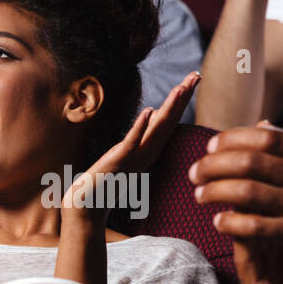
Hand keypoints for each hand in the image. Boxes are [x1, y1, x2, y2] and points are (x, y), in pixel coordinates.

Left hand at [62, 71, 200, 220]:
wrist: (86, 208)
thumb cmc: (103, 185)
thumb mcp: (123, 158)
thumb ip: (136, 144)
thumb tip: (145, 126)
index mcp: (147, 151)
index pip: (169, 122)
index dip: (181, 101)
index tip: (192, 80)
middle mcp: (145, 154)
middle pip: (168, 122)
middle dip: (182, 98)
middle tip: (196, 76)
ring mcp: (133, 158)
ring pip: (156, 130)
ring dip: (169, 109)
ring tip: (181, 88)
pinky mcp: (118, 162)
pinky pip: (131, 142)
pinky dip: (140, 126)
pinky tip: (149, 110)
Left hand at [190, 122, 282, 283]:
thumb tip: (264, 130)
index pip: (264, 137)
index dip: (231, 140)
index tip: (211, 146)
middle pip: (249, 161)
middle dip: (214, 165)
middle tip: (196, 172)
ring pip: (247, 191)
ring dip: (216, 192)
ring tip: (199, 196)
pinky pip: (257, 226)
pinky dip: (232, 222)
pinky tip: (218, 222)